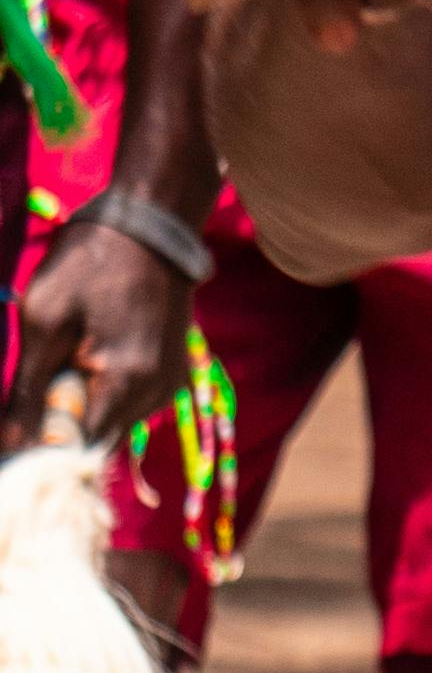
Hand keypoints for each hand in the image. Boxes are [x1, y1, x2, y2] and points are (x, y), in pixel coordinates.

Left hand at [5, 202, 191, 453]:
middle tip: (37, 387)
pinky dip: (105, 394)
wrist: (151, 222)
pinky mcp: (174, 370)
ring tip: (63, 367)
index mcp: (128, 382)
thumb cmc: (90, 262)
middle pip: (100, 440)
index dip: (43, 446)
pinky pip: (132, 403)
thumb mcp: (43, 320)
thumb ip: (27, 389)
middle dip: (63, 428)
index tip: (16, 429)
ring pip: (116, 423)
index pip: (80, 449)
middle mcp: (158, 393)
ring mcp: (170, 383)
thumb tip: (12, 444)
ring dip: (84, 409)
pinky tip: (87, 360)